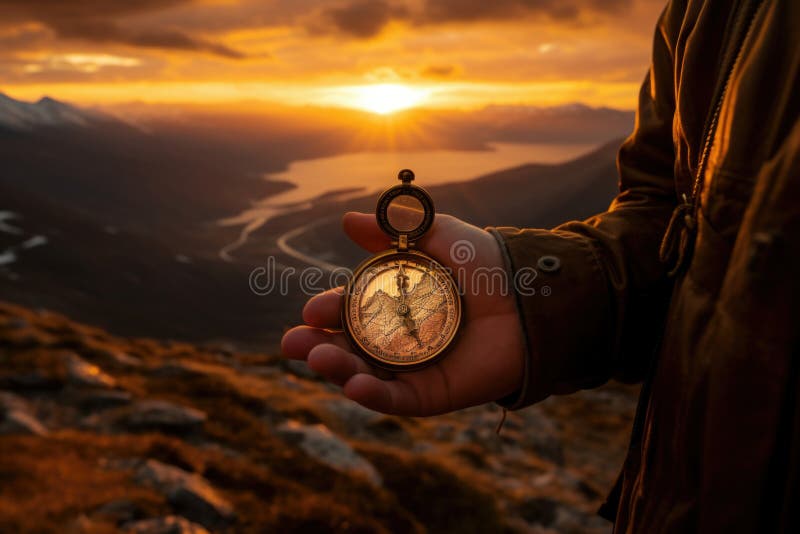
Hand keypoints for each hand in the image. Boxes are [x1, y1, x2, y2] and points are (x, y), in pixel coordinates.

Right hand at [281, 212, 523, 415]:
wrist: (535, 296)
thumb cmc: (489, 265)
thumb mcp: (439, 237)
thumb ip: (394, 229)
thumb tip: (347, 219)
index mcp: (394, 304)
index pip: (349, 312)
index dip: (327, 311)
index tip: (311, 310)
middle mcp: (397, 339)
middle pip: (347, 348)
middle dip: (317, 347)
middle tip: (294, 343)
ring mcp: (414, 369)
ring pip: (364, 376)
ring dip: (336, 370)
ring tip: (318, 360)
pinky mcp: (435, 394)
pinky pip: (398, 400)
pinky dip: (373, 395)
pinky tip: (353, 386)